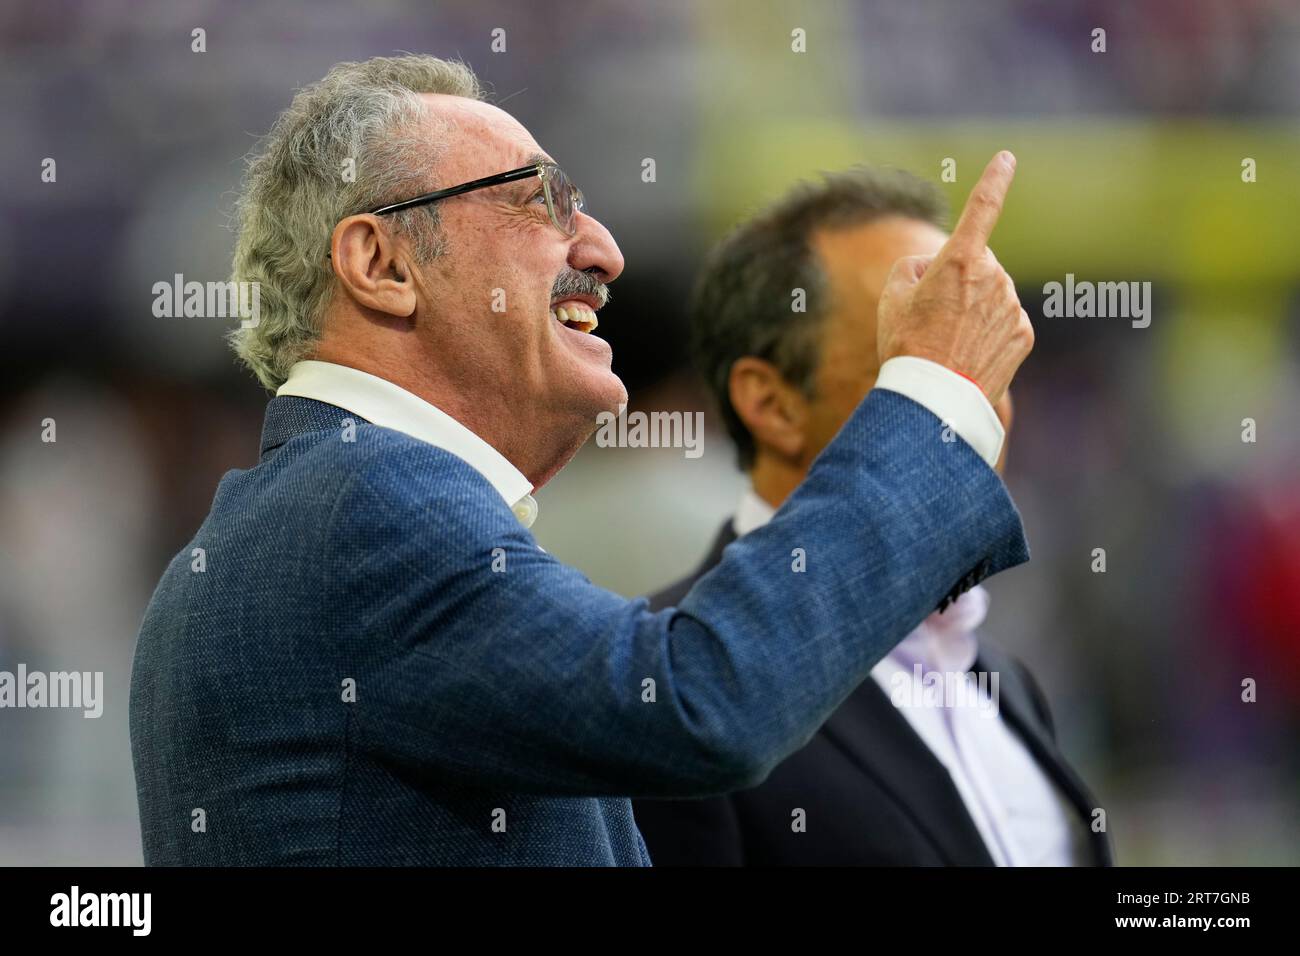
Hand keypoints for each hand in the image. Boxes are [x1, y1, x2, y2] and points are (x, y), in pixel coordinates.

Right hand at [875, 151, 1033, 406]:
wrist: (934, 400)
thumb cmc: (906, 345)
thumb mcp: (891, 297)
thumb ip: (914, 267)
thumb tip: (934, 267)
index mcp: (960, 260)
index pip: (981, 210)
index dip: (994, 182)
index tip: (1007, 160)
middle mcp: (994, 277)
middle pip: (977, 265)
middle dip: (959, 279)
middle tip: (931, 316)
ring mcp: (1012, 307)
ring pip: (992, 294)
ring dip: (973, 308)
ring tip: (947, 341)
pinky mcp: (1023, 335)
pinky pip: (1004, 322)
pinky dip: (988, 332)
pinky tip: (968, 354)